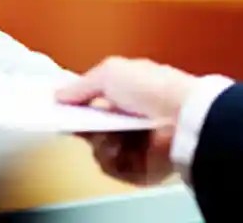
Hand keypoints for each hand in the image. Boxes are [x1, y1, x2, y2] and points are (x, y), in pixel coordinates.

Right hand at [55, 57, 196, 184]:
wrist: (183, 118)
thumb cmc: (153, 88)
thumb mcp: (109, 72)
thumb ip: (80, 85)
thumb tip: (59, 95)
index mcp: (126, 91)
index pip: (92, 103)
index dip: (76, 109)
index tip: (61, 112)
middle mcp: (131, 118)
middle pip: (92, 131)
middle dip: (87, 130)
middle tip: (88, 127)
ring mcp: (138, 143)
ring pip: (101, 152)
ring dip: (102, 147)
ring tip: (115, 140)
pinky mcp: (144, 166)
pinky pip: (117, 170)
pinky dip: (118, 164)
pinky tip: (125, 153)